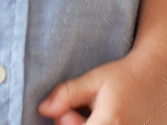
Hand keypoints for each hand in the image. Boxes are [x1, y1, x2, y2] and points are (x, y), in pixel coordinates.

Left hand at [37, 49, 166, 124]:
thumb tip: (43, 109)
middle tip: (83, 111)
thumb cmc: (123, 77)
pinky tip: (106, 120)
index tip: (68, 112)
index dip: (67, 123)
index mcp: (109, 123)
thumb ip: (67, 95)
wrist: (155, 79)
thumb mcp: (94, 80)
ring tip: (97, 115)